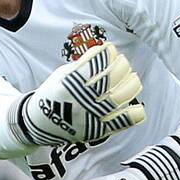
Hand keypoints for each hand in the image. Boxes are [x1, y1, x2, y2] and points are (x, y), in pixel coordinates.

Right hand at [14, 41, 144, 145]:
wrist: (41, 125)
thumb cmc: (53, 95)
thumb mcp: (61, 75)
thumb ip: (83, 63)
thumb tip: (105, 49)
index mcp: (68, 86)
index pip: (94, 65)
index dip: (106, 54)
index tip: (110, 48)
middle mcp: (80, 102)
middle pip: (110, 80)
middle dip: (121, 65)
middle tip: (123, 61)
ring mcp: (90, 117)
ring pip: (119, 98)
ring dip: (131, 85)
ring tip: (133, 78)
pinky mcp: (97, 131)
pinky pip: (120, 123)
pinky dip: (133, 115)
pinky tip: (138, 107)